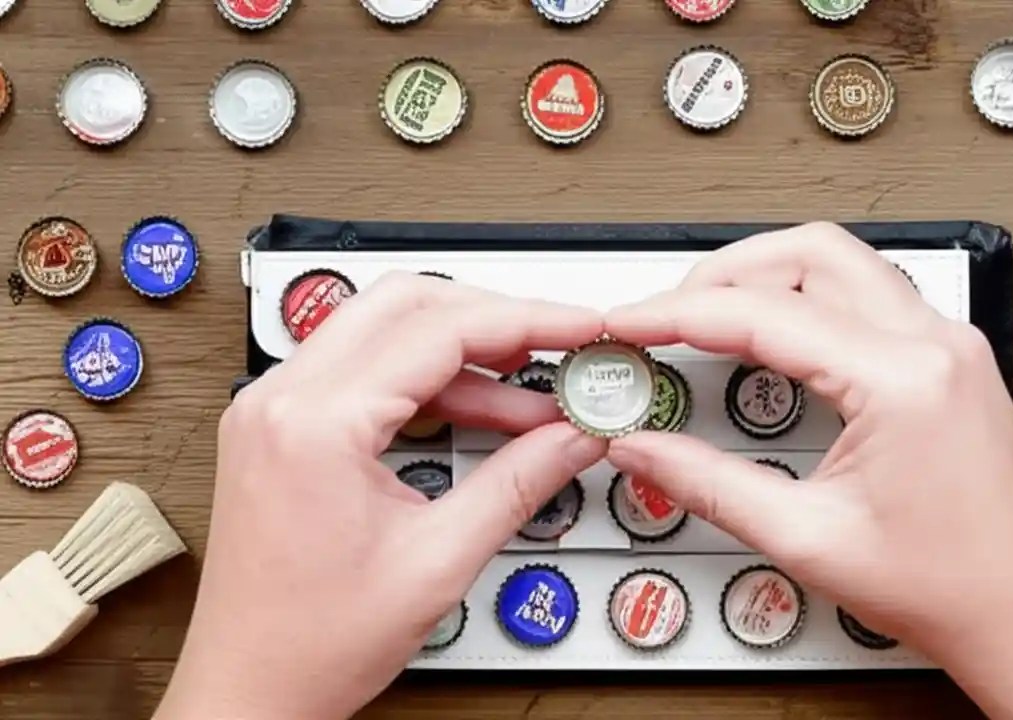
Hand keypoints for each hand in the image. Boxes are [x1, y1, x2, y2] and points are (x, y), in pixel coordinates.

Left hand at [154, 273, 607, 719]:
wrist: (248, 692)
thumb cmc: (310, 645)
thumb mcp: (438, 562)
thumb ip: (519, 484)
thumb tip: (575, 436)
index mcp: (313, 423)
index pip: (439, 330)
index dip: (526, 321)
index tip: (578, 327)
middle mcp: (280, 400)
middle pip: (407, 304)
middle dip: (495, 317)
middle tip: (558, 343)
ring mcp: (273, 409)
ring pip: (386, 330)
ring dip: (466, 353)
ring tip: (534, 399)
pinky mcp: (280, 427)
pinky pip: (365, 372)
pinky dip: (430, 382)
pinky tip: (482, 412)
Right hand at [604, 223, 1012, 719]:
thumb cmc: (951, 588)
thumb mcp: (807, 539)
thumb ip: (707, 484)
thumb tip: (643, 448)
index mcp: (903, 378)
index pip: (764, 313)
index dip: (678, 312)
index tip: (630, 322)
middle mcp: (936, 345)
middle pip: (809, 254)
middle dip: (725, 272)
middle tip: (666, 311)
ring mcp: (951, 348)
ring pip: (844, 264)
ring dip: (770, 277)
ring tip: (709, 316)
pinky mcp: (954, 363)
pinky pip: (872, 298)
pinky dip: (811, 301)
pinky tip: (775, 336)